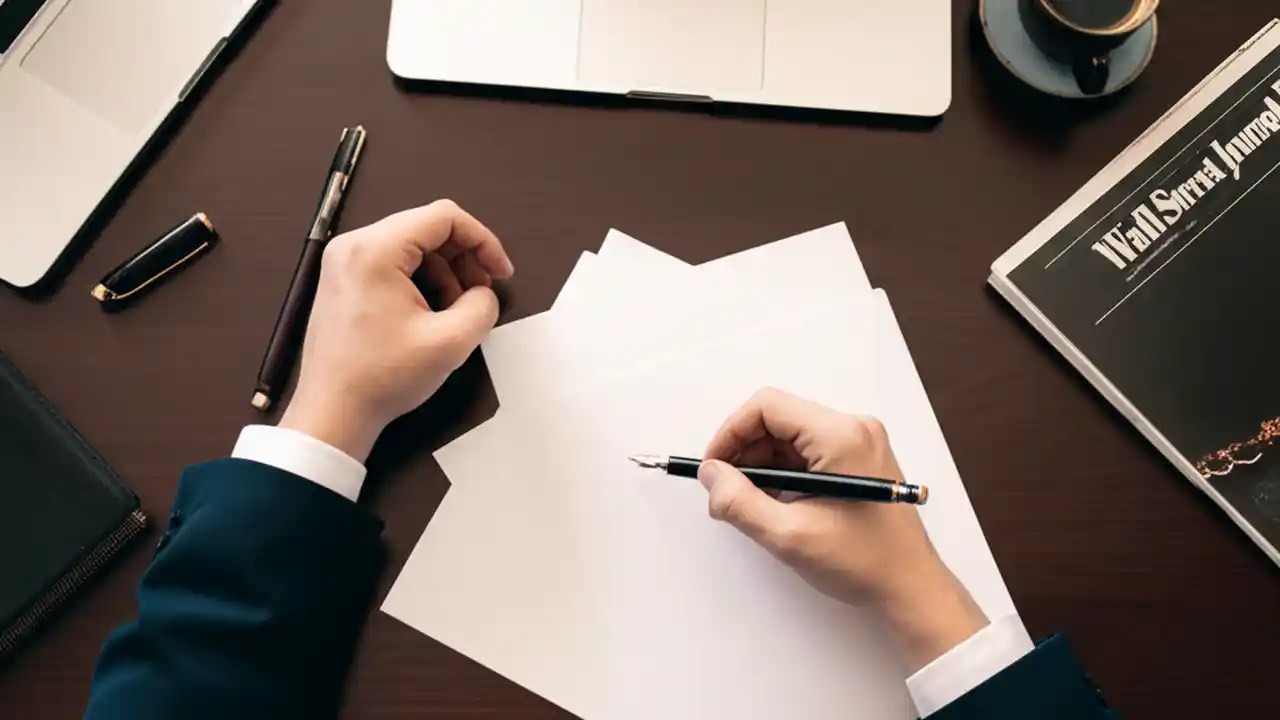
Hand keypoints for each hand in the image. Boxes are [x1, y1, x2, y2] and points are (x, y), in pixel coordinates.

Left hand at [279, 200, 513, 462]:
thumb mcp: (451, 342)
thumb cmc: (383, 377)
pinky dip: (421, 279)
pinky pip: (392, 263)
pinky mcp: (342, 280)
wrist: (332, 413)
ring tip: (459, 309)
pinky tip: (433, 312)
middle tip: (484, 292)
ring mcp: (343, 261)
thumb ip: (483, 305)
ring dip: (445, 270)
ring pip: (412, 245)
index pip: (444, 217)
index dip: (483, 240)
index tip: (501, 273)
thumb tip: (484, 293)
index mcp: (376, 250)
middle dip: (465, 256)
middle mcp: (354, 244)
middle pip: (426, 227)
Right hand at [699, 388, 987, 671]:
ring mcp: (860, 444)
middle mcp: (854, 429)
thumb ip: (739, 501)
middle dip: (744, 453)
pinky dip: (784, 473)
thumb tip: (710, 474)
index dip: (731, 433)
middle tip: (724, 493)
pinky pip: (809, 453)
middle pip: (779, 420)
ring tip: (748, 505)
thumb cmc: (863, 563)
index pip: (768, 407)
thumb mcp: (789, 535)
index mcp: (841, 436)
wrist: (912, 590)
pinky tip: (775, 505)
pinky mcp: (860, 461)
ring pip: (791, 438)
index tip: (714, 468)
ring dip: (762, 466)